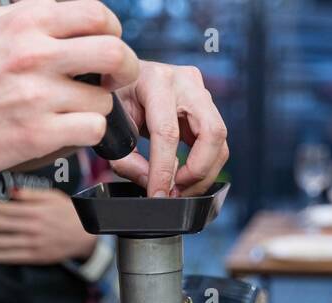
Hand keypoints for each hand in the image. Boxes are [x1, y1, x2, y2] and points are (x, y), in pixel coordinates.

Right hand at [0, 0, 137, 182]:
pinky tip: (67, 129)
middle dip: (125, 68)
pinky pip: (93, 130)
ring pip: (104, 99)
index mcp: (24, 21)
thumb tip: (69, 11)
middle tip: (114, 79)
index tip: (106, 45)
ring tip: (72, 109)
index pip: (96, 14)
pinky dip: (87, 133)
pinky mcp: (39, 133)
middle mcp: (32, 54)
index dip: (112, 31)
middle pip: (114, 52)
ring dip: (95, 107)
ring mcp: (37, 95)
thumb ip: (30, 17)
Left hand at [0, 188, 95, 264]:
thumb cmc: (69, 213)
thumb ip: (32, 194)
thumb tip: (12, 191)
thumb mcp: (54, 197)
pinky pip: (15, 257)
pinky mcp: (37, 256)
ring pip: (4, 243)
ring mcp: (34, 244)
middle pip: (0, 225)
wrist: (88, 235)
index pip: (5, 208)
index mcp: (35, 211)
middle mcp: (33, 228)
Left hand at [109, 61, 228, 196]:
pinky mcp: (208, 108)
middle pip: (212, 134)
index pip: (167, 132)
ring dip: (203, 173)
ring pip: (220, 142)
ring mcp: (201, 93)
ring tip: (179, 188)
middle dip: (197, 171)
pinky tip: (185, 177)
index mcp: (156, 80)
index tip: (158, 194)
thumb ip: (126, 158)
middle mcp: (185, 82)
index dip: (164, 169)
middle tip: (176, 191)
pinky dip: (204, 166)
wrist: (122, 79)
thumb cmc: (115, 99)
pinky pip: (217, 144)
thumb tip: (154, 183)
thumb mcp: (111, 126)